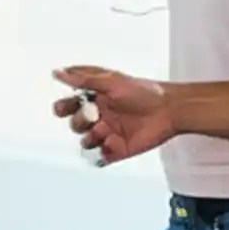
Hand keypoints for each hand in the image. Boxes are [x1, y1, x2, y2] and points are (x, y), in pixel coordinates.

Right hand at [51, 65, 175, 164]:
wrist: (169, 110)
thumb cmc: (144, 92)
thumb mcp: (111, 81)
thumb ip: (84, 79)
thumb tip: (59, 73)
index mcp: (98, 97)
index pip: (71, 103)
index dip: (64, 106)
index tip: (63, 108)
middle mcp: (102, 115)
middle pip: (76, 123)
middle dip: (79, 122)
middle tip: (92, 118)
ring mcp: (109, 133)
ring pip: (86, 141)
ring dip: (89, 139)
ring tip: (101, 133)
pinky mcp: (118, 149)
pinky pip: (101, 157)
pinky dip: (100, 155)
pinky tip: (108, 147)